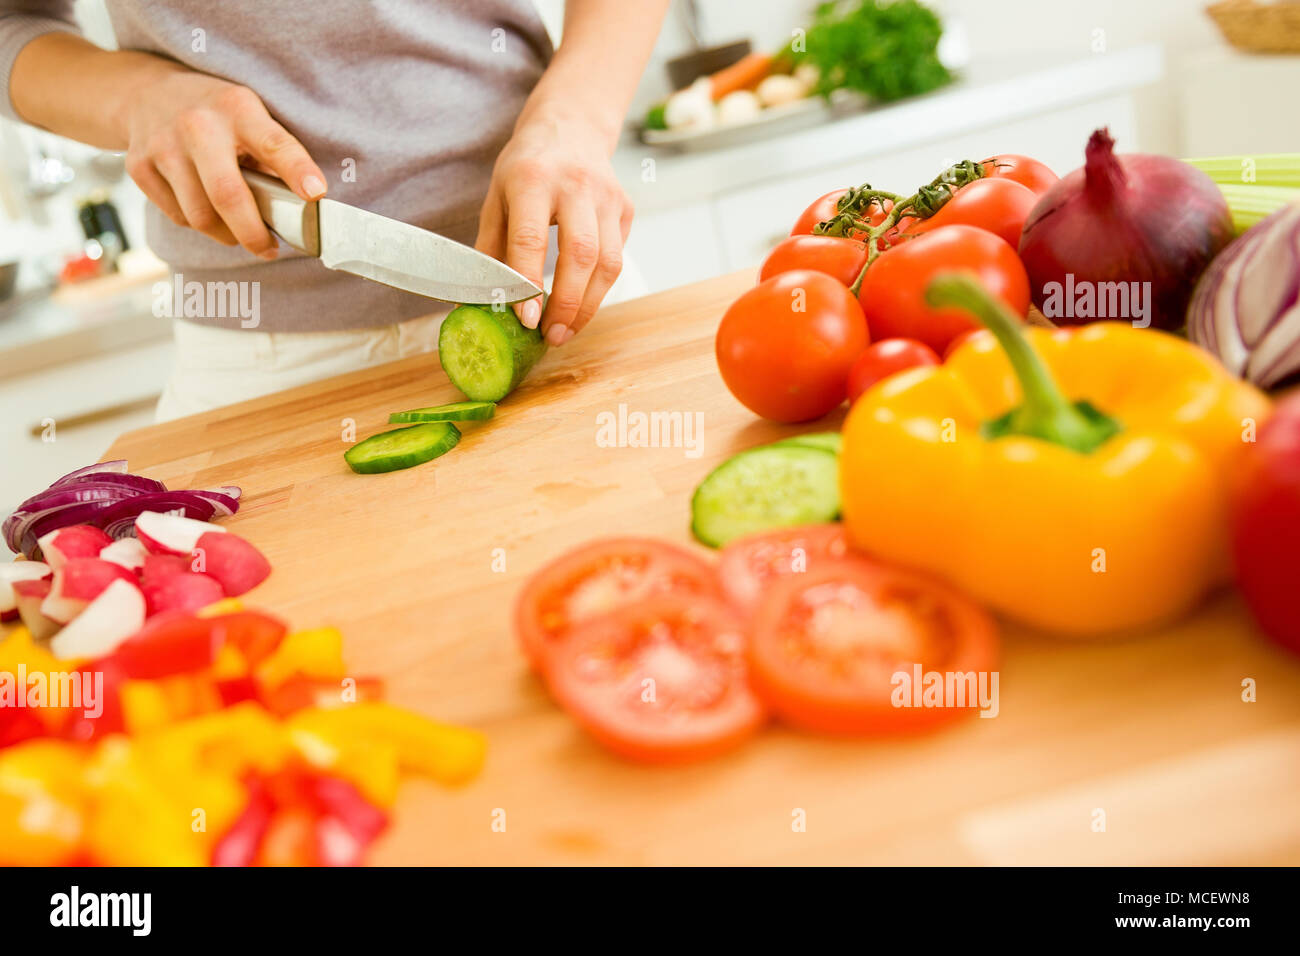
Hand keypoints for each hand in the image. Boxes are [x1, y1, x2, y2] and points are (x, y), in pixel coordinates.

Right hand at [120, 70, 326, 257]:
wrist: (147, 93)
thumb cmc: (215, 115)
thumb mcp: (249, 116)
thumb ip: (272, 157)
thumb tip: (299, 208)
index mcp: (237, 108)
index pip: (273, 143)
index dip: (297, 170)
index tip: (316, 194)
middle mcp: (197, 125)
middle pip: (228, 195)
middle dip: (253, 234)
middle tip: (269, 250)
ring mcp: (163, 146)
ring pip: (200, 216)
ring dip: (228, 235)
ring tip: (241, 233)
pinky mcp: (139, 167)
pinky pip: (179, 216)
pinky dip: (200, 225)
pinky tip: (209, 213)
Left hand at [475, 109, 632, 344]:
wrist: (571, 127)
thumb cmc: (526, 168)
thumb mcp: (496, 199)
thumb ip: (489, 250)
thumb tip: (475, 305)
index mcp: (532, 179)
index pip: (532, 239)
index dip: (528, 283)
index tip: (526, 320)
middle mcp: (576, 185)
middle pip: (581, 254)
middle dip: (567, 303)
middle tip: (551, 336)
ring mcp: (607, 197)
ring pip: (608, 263)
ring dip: (588, 305)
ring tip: (566, 331)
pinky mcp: (626, 209)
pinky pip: (617, 258)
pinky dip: (599, 288)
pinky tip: (580, 303)